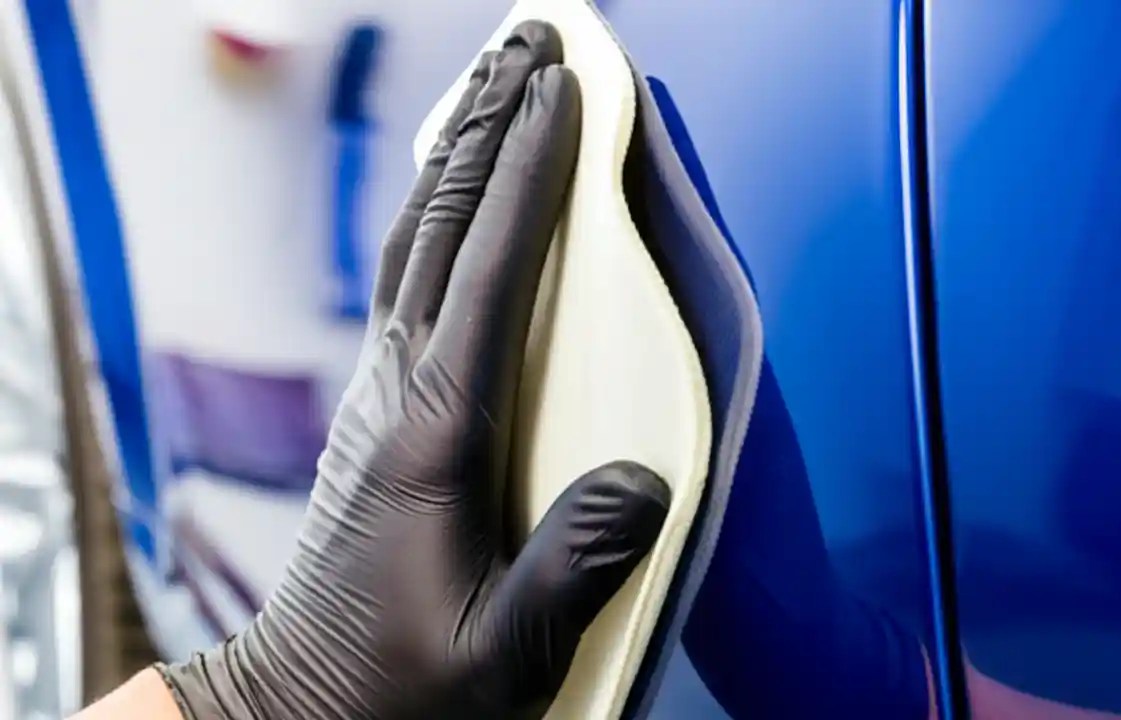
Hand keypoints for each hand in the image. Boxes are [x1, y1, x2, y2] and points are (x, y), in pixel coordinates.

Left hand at [157, 21, 669, 719]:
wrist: (302, 704)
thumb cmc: (402, 686)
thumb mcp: (504, 652)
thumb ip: (577, 565)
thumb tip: (644, 481)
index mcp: (439, 431)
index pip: (493, 268)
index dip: (531, 172)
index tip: (566, 90)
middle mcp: (400, 391)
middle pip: (443, 223)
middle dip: (491, 123)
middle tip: (532, 41)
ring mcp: (380, 393)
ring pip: (418, 240)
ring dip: (460, 155)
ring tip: (498, 88)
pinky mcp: (380, 410)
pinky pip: (413, 280)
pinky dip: (442, 215)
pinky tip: (461, 202)